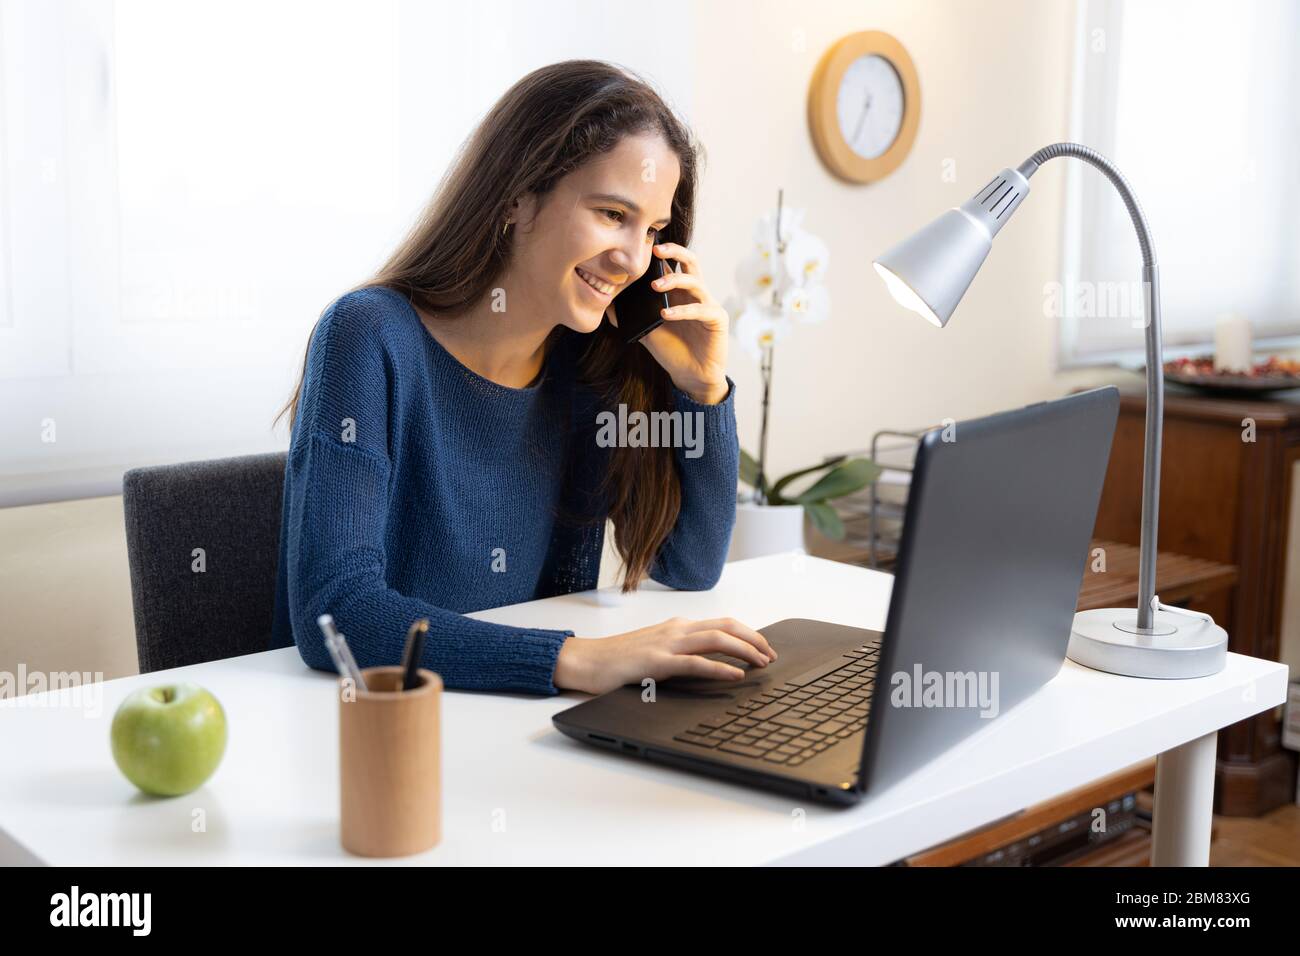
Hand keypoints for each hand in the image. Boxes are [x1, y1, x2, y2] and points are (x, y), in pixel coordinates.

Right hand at [554, 616, 777, 695]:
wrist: (586, 660)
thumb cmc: (618, 659)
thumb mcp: (656, 650)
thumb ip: (680, 652)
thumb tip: (708, 663)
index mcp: (677, 627)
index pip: (721, 623)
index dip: (748, 633)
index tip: (764, 648)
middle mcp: (676, 630)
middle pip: (726, 626)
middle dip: (754, 639)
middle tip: (771, 655)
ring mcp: (667, 644)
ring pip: (716, 639)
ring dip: (744, 650)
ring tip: (762, 663)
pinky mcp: (657, 662)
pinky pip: (695, 663)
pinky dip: (719, 668)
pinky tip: (735, 675)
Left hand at [616, 242, 730, 403]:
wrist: (691, 376)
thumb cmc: (672, 350)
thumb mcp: (647, 331)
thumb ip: (630, 316)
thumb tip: (606, 303)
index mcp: (679, 292)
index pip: (671, 264)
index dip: (658, 253)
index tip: (640, 248)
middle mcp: (694, 293)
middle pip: (690, 260)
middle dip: (673, 251)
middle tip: (655, 250)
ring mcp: (708, 304)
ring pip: (695, 281)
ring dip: (674, 280)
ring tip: (654, 286)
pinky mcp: (717, 319)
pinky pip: (700, 309)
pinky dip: (682, 310)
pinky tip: (665, 314)